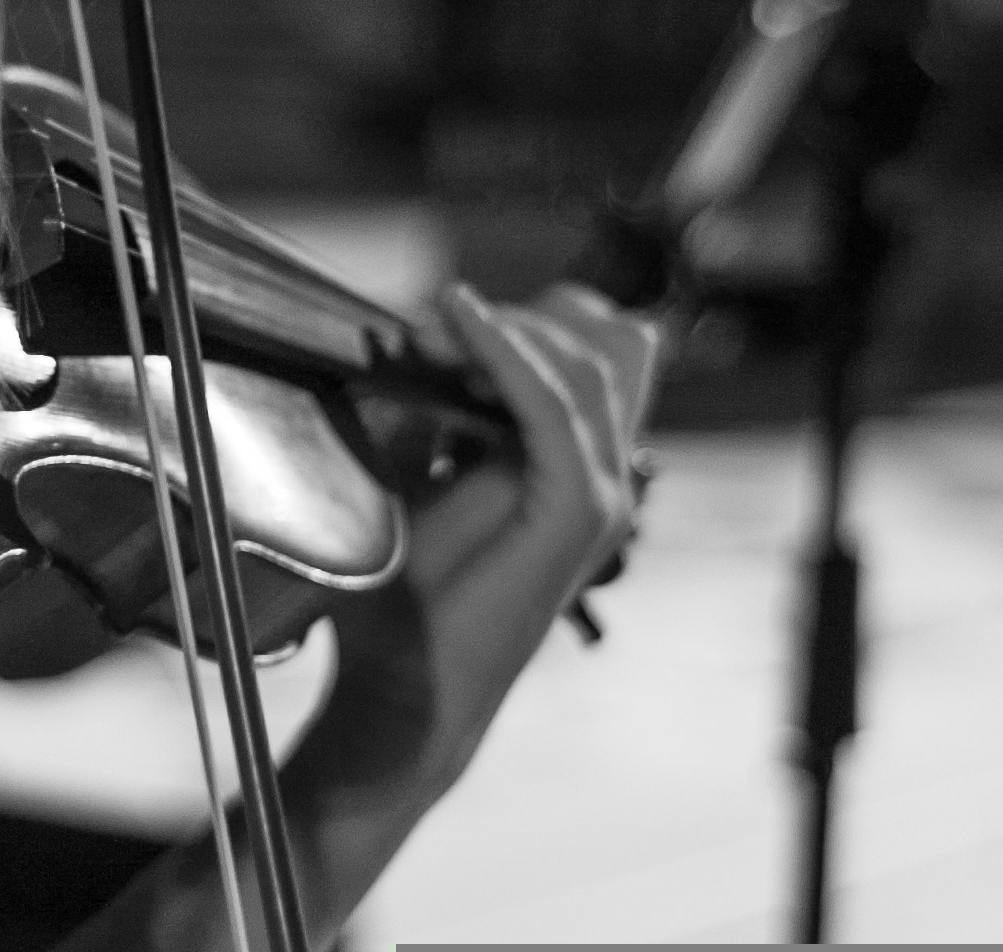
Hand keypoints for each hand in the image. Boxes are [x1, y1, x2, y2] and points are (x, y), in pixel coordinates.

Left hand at [47, 282, 656, 951]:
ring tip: (430, 332)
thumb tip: (418, 329)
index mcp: (572, 466)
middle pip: (594, 343)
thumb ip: (432, 409)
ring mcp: (601, 494)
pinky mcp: (580, 511)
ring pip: (582, 363)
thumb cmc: (399, 593)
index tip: (431, 318)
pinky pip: (553, 406)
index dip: (515, 318)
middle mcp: (602, 476)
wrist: (401, 684)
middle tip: (425, 328)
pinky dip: (503, 353)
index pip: (584, 348)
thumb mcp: (412, 477)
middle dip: (510, 319)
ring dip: (502, 332)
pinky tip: (457, 324)